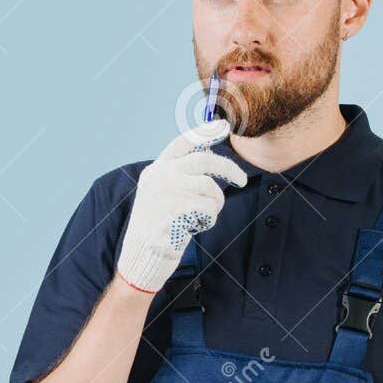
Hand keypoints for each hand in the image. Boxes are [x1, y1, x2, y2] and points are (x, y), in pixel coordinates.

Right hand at [116, 119, 246, 292]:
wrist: (140, 256)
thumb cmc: (158, 225)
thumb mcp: (163, 193)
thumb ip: (180, 175)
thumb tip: (209, 155)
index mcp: (156, 170)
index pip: (183, 143)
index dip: (204, 132)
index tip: (223, 127)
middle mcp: (159, 178)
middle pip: (203, 162)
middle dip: (228, 168)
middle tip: (242, 180)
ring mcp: (165, 195)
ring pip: (209, 188)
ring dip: (215, 204)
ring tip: (203, 217)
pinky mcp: (173, 214)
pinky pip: (206, 210)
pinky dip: (207, 220)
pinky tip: (194, 228)